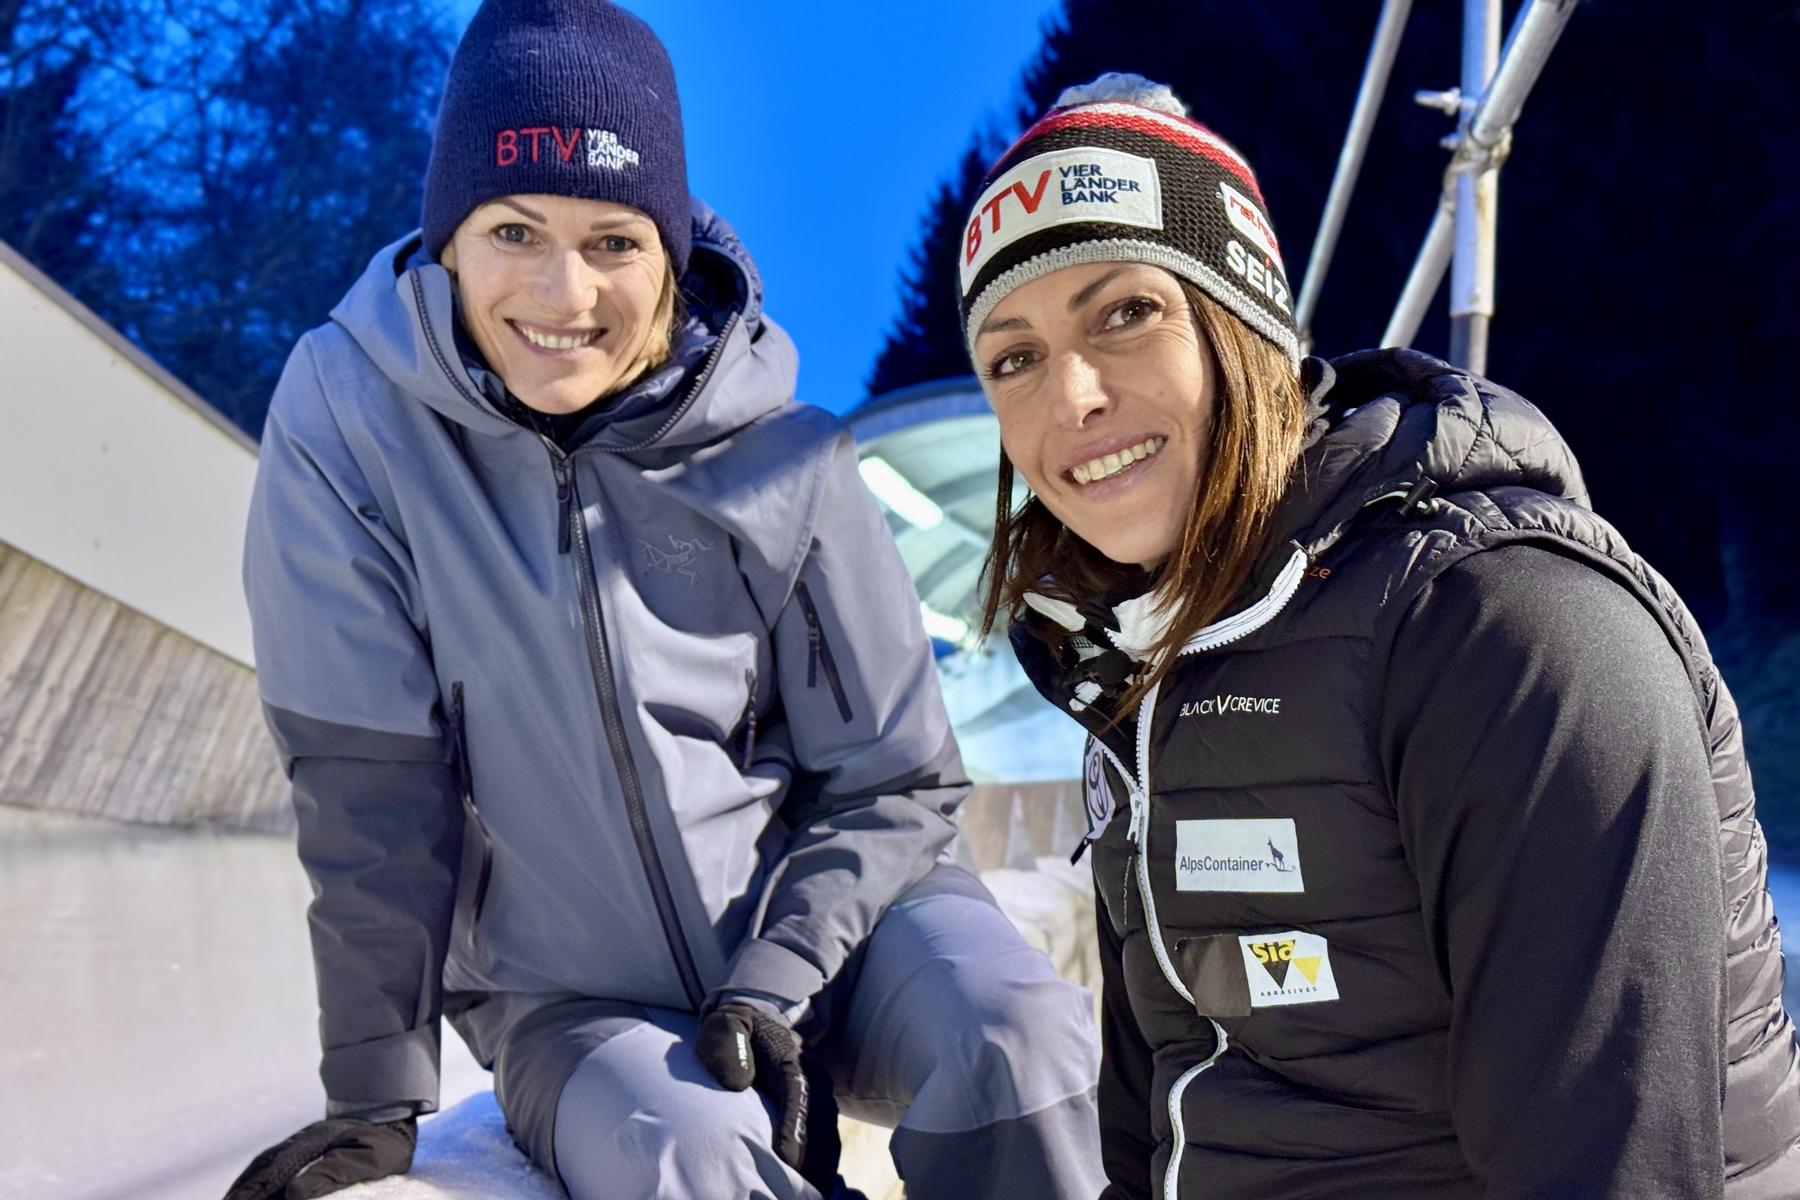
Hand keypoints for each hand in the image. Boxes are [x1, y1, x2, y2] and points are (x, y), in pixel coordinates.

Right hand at [222, 1116, 415, 1198]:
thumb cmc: (384, 1142)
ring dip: (242, 1188)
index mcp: (312, 1149)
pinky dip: (252, 1178)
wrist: (389, 1112)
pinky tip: (245, 1190)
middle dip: (241, 1194)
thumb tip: (293, 1194)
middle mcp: (298, 1145)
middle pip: (261, 1175)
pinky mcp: (300, 1146)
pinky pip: (268, 1164)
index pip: (273, 1179)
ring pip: (260, 1169)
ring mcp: (297, 1144)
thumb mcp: (368, 1160)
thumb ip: (333, 1174)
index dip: (253, 1195)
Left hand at [695, 1001, 839, 1186]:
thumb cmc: (732, 1029)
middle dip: (814, 1157)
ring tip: (811, 1192)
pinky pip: (826, 1138)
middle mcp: (812, 1077)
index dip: (794, 1128)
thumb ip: (727, 1045)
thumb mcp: (722, 1026)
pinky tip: (815, 1185)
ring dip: (821, 1164)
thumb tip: (738, 1082)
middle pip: (820, 1121)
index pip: (797, 1094)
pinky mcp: (816, 1106)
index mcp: (790, 1058)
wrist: (752, 1020)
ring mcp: (818, 1092)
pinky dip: (823, 1162)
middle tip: (803, 1189)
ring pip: (828, 1133)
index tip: (787, 1159)